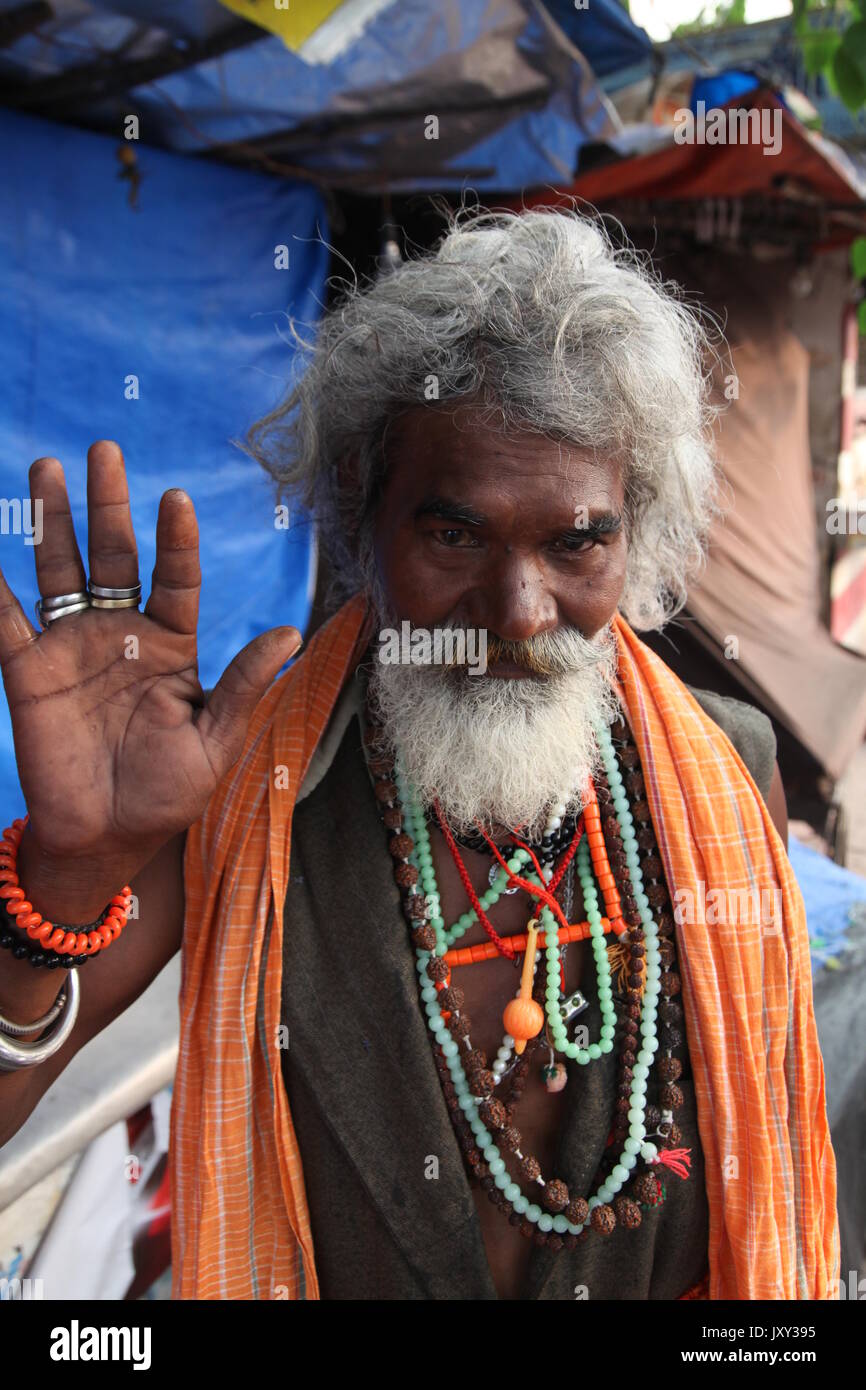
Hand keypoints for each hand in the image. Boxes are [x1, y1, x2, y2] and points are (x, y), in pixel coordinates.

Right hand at [0, 441, 300, 867]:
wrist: (106, 839)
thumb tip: (290, 633)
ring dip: (54, 521)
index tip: (176, 499)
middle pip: (115, 556)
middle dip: (108, 504)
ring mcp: (72, 647)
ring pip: (62, 570)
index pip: (176, 579)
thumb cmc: (167, 794)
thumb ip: (243, 686)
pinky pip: (8, 621)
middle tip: (105, 451)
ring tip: (49, 467)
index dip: (176, 540)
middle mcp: (121, 634)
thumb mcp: (215, 742)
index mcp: (171, 646)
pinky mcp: (28, 671)